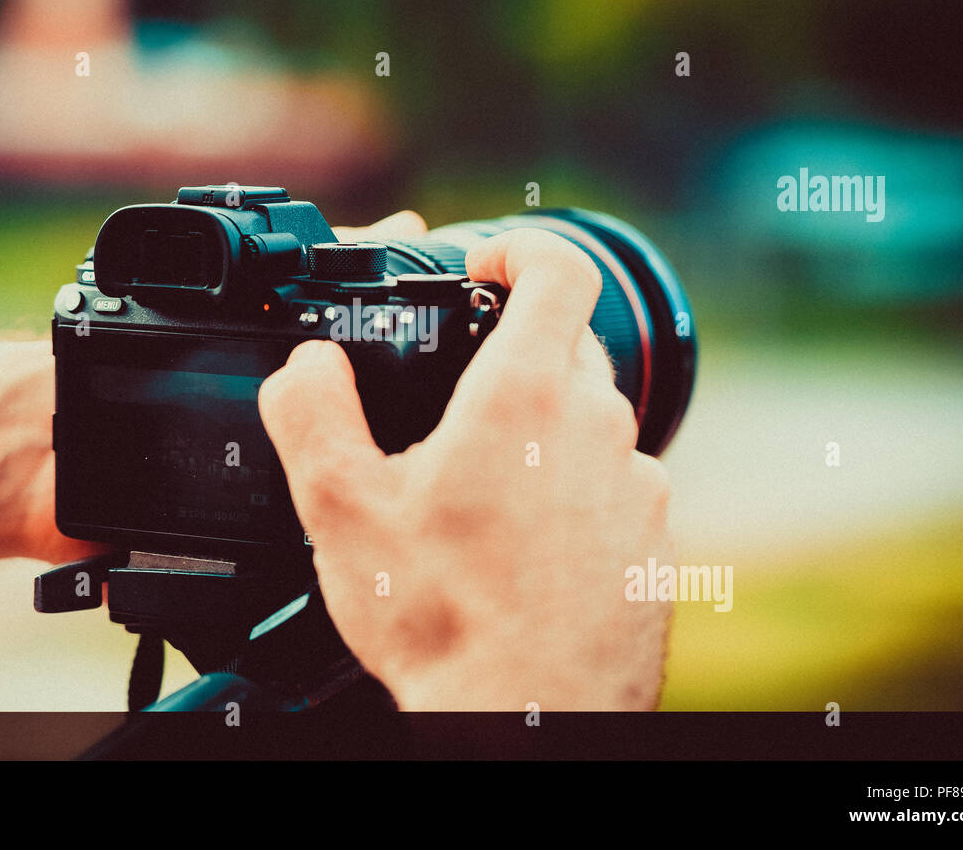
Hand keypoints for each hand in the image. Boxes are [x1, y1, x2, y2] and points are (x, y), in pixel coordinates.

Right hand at [258, 227, 673, 710]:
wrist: (527, 717)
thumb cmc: (442, 619)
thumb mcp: (341, 509)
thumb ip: (311, 413)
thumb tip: (308, 364)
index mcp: (524, 397)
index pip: (559, 267)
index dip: (521, 246)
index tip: (485, 262)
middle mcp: (597, 428)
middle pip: (570, 344)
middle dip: (515, 348)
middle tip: (456, 395)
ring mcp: (636, 486)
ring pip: (591, 420)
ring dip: (541, 429)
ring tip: (480, 489)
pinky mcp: (654, 539)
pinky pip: (613, 484)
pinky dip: (571, 489)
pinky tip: (522, 543)